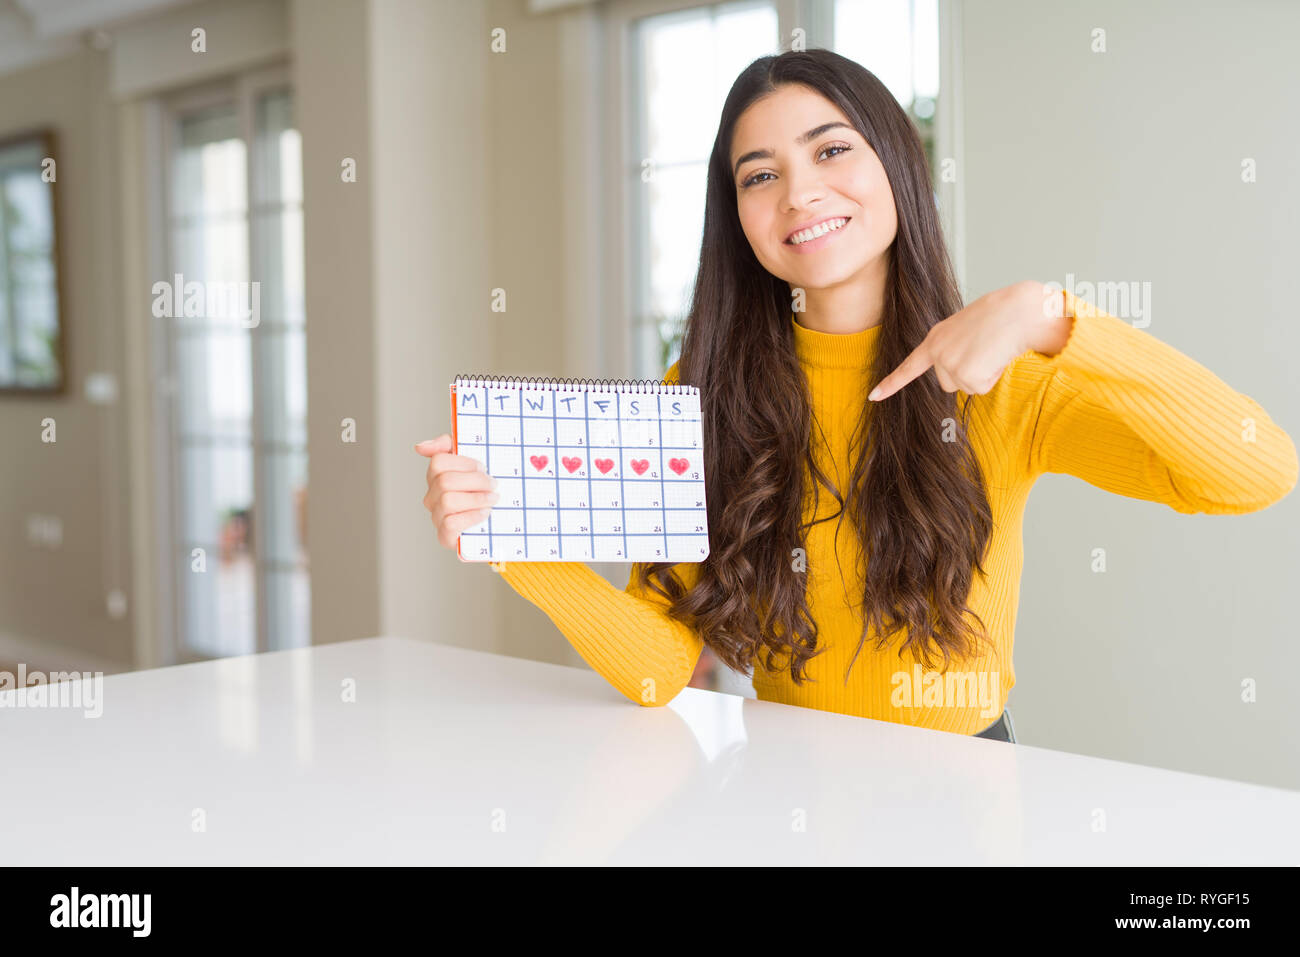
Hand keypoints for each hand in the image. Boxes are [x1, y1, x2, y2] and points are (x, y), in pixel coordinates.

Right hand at [414, 434, 499, 549]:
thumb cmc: (483, 490)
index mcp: (436, 477)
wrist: (498, 524)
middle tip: (493, 484)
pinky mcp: (445, 536)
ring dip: (476, 499)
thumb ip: (448, 445)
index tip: (482, 467)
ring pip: (448, 501)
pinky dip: (471, 517)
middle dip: (475, 481)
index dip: (464, 463)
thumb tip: (421, 447)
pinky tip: (485, 513)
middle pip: (445, 481)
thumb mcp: (471, 463)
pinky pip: (451, 524)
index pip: (438, 462)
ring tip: (492, 499)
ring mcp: (436, 516)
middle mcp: (432, 496)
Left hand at [867, 280, 1067, 400]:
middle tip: (983, 349)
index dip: (891, 383)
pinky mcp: (966, 375)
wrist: (1019, 311)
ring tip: (991, 350)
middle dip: (967, 373)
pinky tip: (996, 357)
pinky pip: (980, 389)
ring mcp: (949, 364)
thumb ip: (954, 347)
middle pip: (946, 382)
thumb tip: (960, 370)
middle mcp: (937, 352)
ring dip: (980, 375)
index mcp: (935, 338)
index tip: (873, 396)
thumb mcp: (966, 328)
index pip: (909, 365)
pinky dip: (992, 377)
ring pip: (963, 387)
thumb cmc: (1001, 315)